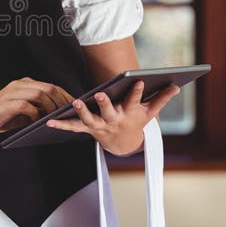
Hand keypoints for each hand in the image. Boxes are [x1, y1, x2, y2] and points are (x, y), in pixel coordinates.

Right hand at [0, 77, 73, 143]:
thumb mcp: (22, 112)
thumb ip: (37, 109)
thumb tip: (57, 113)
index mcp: (24, 85)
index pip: (50, 86)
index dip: (65, 95)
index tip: (75, 105)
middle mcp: (19, 85)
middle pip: (48, 88)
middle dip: (62, 101)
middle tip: (69, 113)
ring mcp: (12, 93)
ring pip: (40, 94)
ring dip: (51, 107)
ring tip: (56, 117)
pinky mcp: (6, 103)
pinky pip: (27, 105)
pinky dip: (35, 113)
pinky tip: (37, 121)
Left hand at [44, 80, 179, 155]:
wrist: (124, 145)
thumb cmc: (136, 122)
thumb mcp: (149, 113)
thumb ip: (161, 98)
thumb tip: (176, 86)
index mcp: (129, 114)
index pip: (134, 101)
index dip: (136, 91)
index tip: (139, 80)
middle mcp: (113, 121)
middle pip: (109, 111)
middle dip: (105, 103)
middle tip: (100, 94)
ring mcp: (99, 126)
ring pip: (89, 119)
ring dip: (82, 111)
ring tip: (76, 102)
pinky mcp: (87, 129)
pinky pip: (73, 128)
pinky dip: (61, 125)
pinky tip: (48, 122)